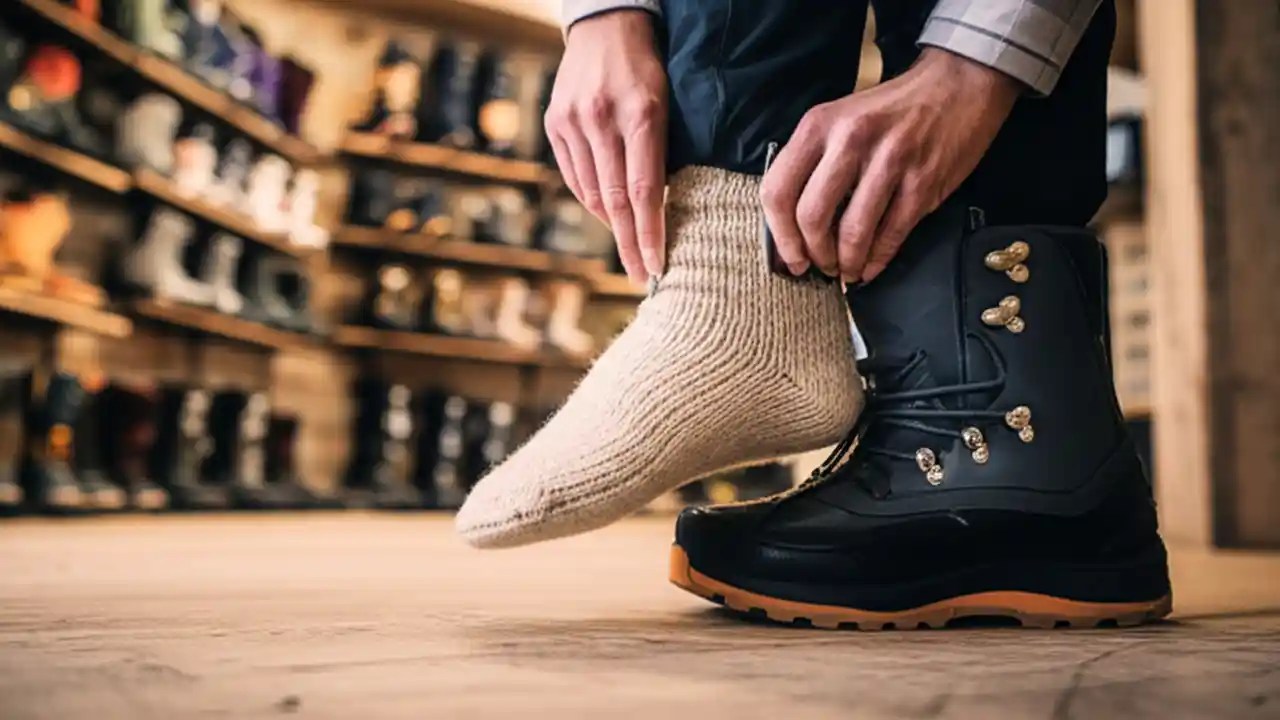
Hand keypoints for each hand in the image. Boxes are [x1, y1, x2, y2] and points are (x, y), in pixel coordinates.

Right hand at [545, 11, 667, 281]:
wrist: (606, 26)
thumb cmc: (649, 70)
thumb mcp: (669, 105)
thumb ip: (662, 154)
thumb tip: (659, 211)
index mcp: (641, 114)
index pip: (644, 191)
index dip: (649, 234)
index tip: (656, 267)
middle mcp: (602, 120)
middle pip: (617, 200)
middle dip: (630, 244)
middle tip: (641, 275)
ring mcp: (573, 122)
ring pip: (593, 192)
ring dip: (613, 223)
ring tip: (630, 244)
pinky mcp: (555, 123)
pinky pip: (575, 177)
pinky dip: (593, 200)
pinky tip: (608, 211)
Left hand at [760, 48, 1020, 282]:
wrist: (957, 83)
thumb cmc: (892, 109)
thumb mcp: (839, 119)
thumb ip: (813, 163)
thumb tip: (793, 224)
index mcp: (819, 125)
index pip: (779, 190)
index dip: (780, 235)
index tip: (790, 257)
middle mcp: (850, 140)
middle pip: (812, 216)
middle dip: (814, 253)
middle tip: (820, 266)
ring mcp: (889, 160)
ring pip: (853, 231)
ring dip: (847, 263)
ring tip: (847, 271)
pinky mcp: (923, 180)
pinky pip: (892, 233)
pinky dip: (878, 260)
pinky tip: (871, 267)